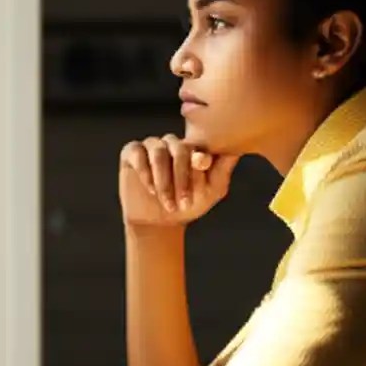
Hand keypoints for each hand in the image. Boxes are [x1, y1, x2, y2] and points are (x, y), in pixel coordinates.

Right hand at [119, 136, 239, 226]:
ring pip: (158, 152)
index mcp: (193, 148)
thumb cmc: (188, 205)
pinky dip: (145, 173)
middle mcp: (173, 143)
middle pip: (179, 148)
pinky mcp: (131, 152)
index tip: (202, 179)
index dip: (200, 161)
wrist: (159, 223)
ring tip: (168, 203)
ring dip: (164, 181)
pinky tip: (151, 191)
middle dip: (182, 177)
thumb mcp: (212, 191)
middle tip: (185, 202)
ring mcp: (152, 145)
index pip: (198, 145)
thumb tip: (234, 150)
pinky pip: (137, 153)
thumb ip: (221, 170)